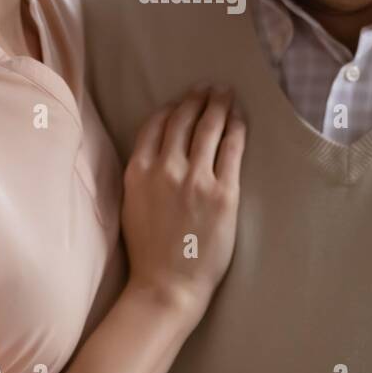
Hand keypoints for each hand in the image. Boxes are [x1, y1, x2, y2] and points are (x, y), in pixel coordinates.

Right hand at [121, 86, 244, 316]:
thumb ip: (142, 173)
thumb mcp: (132, 203)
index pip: (156, 124)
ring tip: (226, 94)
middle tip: (209, 87)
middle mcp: (166, 169)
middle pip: (184, 120)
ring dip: (219, 105)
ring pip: (209, 128)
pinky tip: (240, 118)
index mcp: (139, 171)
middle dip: (198, 98)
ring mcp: (196, 179)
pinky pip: (232, 150)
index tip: (183, 100)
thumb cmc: (149, 250)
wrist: (168, 284)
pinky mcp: (223, 193)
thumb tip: (158, 151)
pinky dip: (236, 128)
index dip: (173, 107)